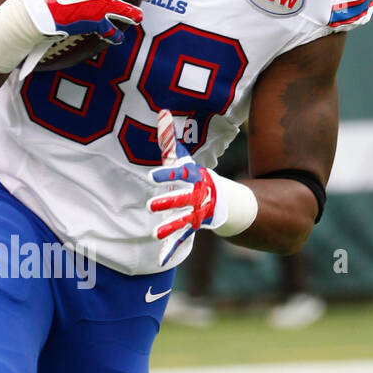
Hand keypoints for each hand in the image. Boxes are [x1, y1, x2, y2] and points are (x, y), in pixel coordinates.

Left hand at [146, 110, 222, 265]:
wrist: (221, 199)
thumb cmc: (196, 176)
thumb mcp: (185, 159)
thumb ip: (171, 140)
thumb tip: (162, 112)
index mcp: (194, 178)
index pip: (180, 175)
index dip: (166, 176)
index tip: (151, 177)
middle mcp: (196, 196)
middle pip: (181, 199)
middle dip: (168, 202)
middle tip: (151, 205)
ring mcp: (195, 214)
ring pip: (182, 221)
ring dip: (170, 227)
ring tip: (155, 233)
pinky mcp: (192, 228)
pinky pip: (181, 239)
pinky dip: (171, 249)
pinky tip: (161, 260)